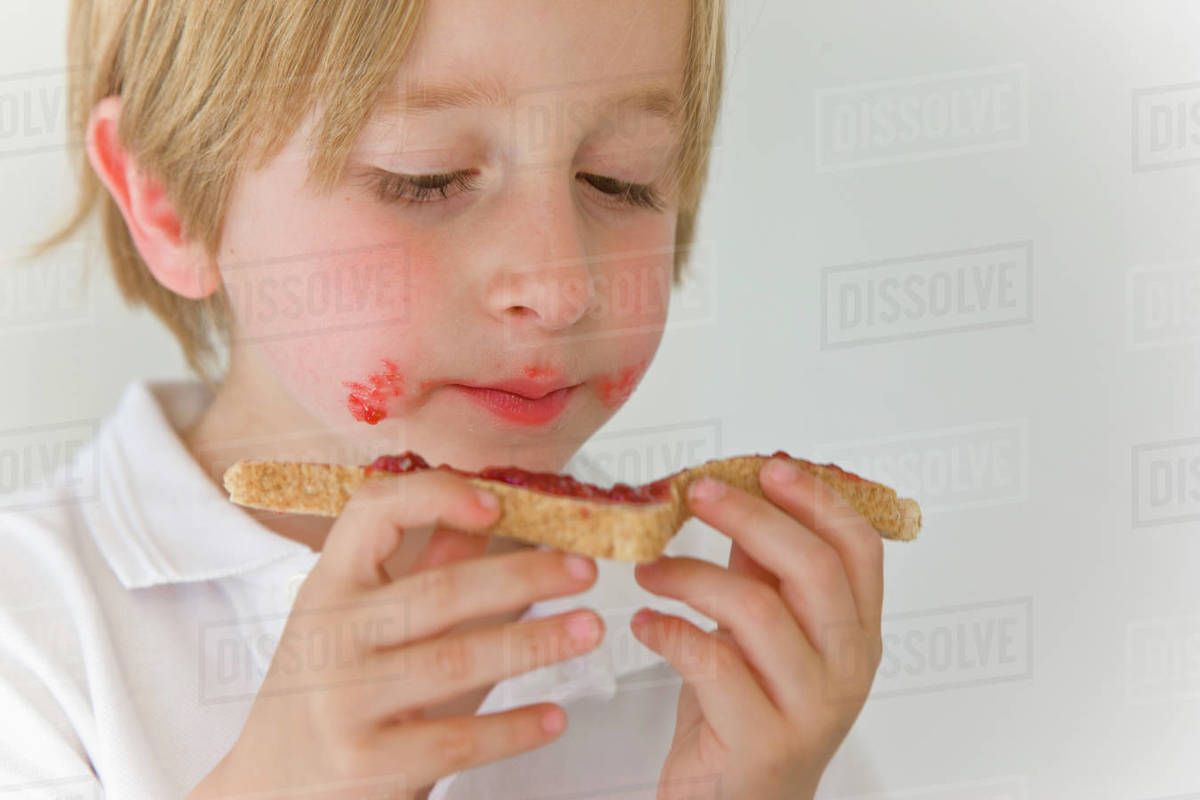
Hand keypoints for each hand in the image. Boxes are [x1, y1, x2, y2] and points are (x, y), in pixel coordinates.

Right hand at [188, 469, 604, 799]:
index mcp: (330, 584)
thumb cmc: (328, 688)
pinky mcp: (367, 766)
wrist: (266, 787)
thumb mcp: (360, 620)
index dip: (435, 496)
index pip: (371, 512)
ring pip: (455, 662)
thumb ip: (422, 569)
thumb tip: (492, 510)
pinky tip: (555, 715)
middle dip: (524, 576)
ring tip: (589, 629)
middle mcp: (331, 637)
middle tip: (585, 570)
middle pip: (439, 592)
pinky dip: (513, 727)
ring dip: (534, 643)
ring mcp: (344, 704)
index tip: (499, 501)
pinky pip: (456, 740)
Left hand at [630, 458, 883, 799]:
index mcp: (856, 633)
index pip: (859, 547)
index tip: (768, 465)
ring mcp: (811, 707)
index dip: (817, 497)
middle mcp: (848, 667)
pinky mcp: (765, 740)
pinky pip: (713, 661)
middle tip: (695, 493)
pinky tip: (645, 623)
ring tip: (649, 568)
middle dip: (749, 516)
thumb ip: (760, 573)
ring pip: (758, 608)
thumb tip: (739, 496)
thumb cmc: (745, 719)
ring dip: (691, 574)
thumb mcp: (760, 636)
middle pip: (812, 566)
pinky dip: (669, 630)